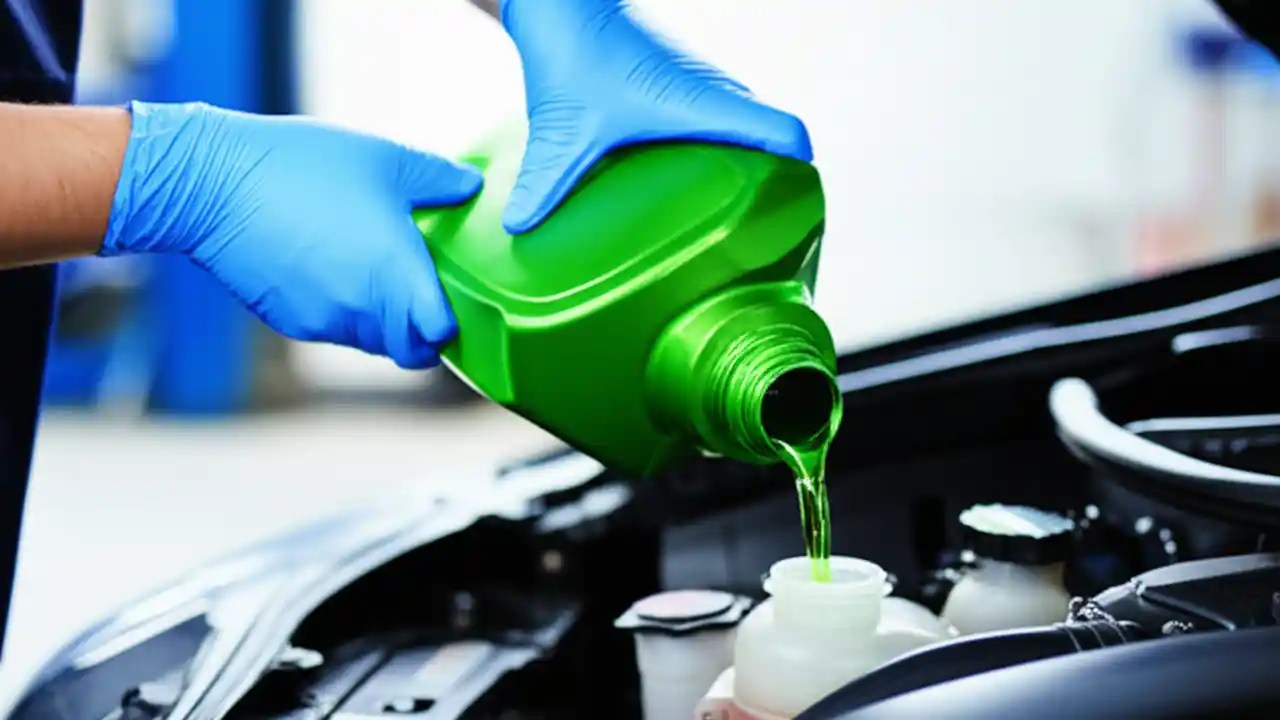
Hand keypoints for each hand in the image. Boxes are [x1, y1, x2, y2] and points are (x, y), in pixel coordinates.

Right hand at [102, 102, 481, 368]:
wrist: (211, 182)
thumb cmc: (303, 166)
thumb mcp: (385, 159)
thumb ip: (439, 179)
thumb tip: (472, 186)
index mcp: (395, 275)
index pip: (439, 336)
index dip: (451, 325)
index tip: (452, 300)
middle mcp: (363, 310)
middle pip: (409, 349)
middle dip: (420, 330)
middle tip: (422, 292)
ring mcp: (324, 321)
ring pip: (371, 341)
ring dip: (383, 321)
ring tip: (377, 272)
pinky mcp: (291, 321)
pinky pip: (334, 329)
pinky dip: (345, 312)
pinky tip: (335, 268)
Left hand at [499, 0, 811, 233]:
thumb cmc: (576, 48)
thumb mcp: (562, 129)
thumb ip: (546, 182)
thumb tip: (520, 228)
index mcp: (704, 105)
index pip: (787, 134)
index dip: (801, 175)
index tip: (793, 216)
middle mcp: (715, 91)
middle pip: (773, 139)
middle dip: (775, 183)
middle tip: (756, 233)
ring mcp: (703, 83)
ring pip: (746, 126)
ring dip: (747, 164)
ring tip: (727, 217)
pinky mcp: (684, 79)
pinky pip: (719, 117)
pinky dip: (718, 147)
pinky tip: (688, 184)